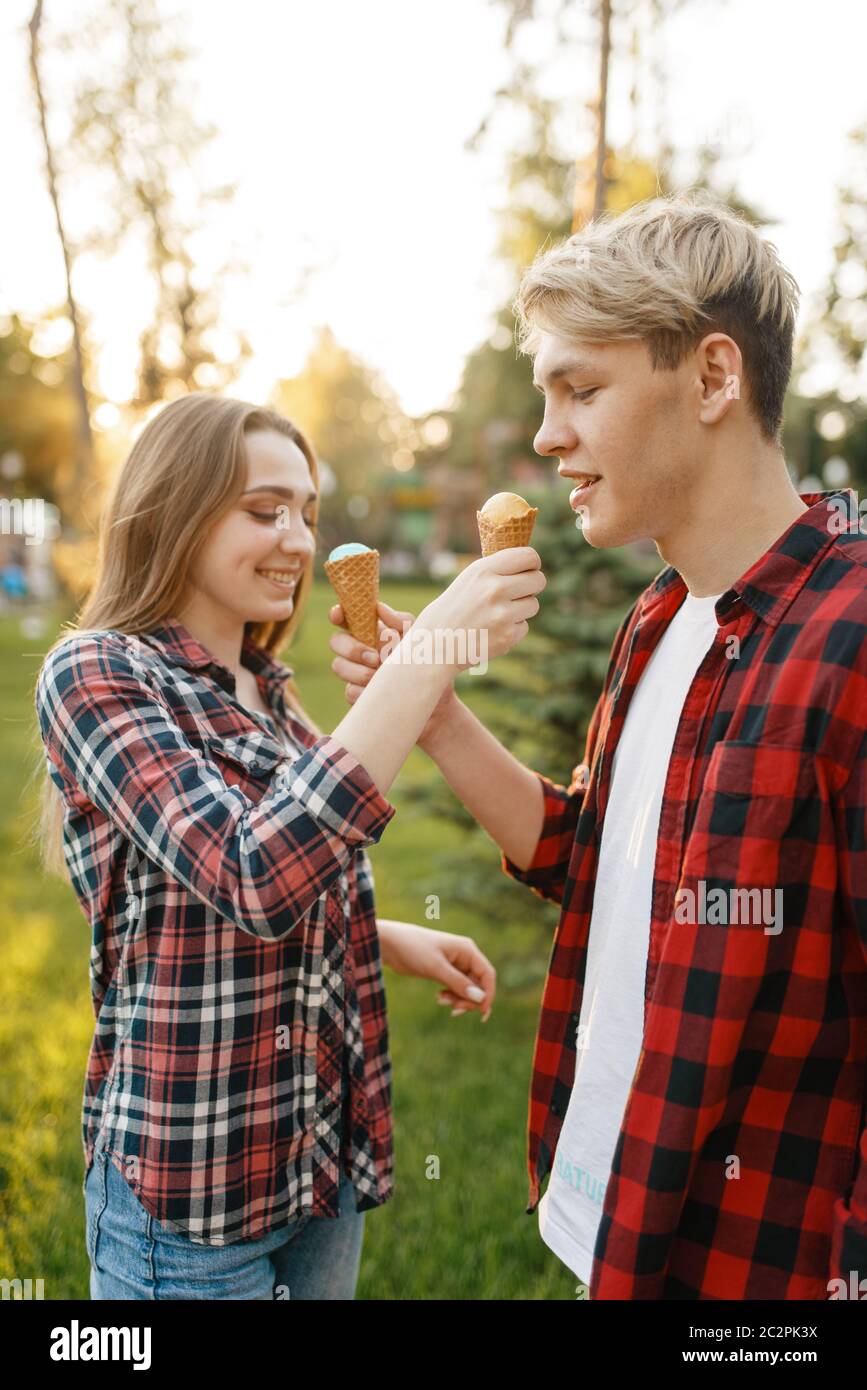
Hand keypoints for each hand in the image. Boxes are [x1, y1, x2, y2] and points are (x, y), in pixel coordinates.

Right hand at [329, 599, 460, 745]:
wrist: (438, 705)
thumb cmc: (428, 666)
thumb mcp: (420, 640)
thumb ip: (401, 622)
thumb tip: (379, 608)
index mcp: (373, 633)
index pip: (347, 619)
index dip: (338, 614)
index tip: (338, 615)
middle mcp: (360, 651)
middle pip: (336, 642)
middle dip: (351, 648)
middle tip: (375, 658)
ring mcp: (356, 674)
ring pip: (339, 666)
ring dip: (359, 672)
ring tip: (381, 677)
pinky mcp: (357, 696)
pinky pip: (350, 691)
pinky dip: (366, 692)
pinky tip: (383, 694)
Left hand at [377, 919, 495, 1021]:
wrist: (390, 944)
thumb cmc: (413, 949)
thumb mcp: (436, 968)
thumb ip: (458, 983)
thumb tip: (480, 998)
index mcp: (467, 950)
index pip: (487, 974)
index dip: (488, 994)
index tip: (481, 1013)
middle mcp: (464, 956)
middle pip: (479, 984)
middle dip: (469, 999)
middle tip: (454, 1011)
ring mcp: (455, 964)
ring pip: (468, 988)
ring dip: (459, 999)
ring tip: (441, 1001)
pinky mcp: (445, 971)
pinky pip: (457, 988)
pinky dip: (452, 996)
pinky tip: (439, 998)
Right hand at [415, 547, 545, 672]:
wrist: (434, 647)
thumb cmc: (450, 612)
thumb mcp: (468, 580)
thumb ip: (495, 571)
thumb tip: (527, 565)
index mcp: (483, 570)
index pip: (528, 556)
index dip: (533, 564)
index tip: (529, 569)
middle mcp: (495, 588)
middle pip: (538, 580)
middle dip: (532, 587)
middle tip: (518, 594)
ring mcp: (503, 613)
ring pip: (533, 605)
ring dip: (521, 610)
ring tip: (497, 615)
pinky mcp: (507, 636)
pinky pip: (524, 627)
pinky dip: (512, 630)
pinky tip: (492, 632)